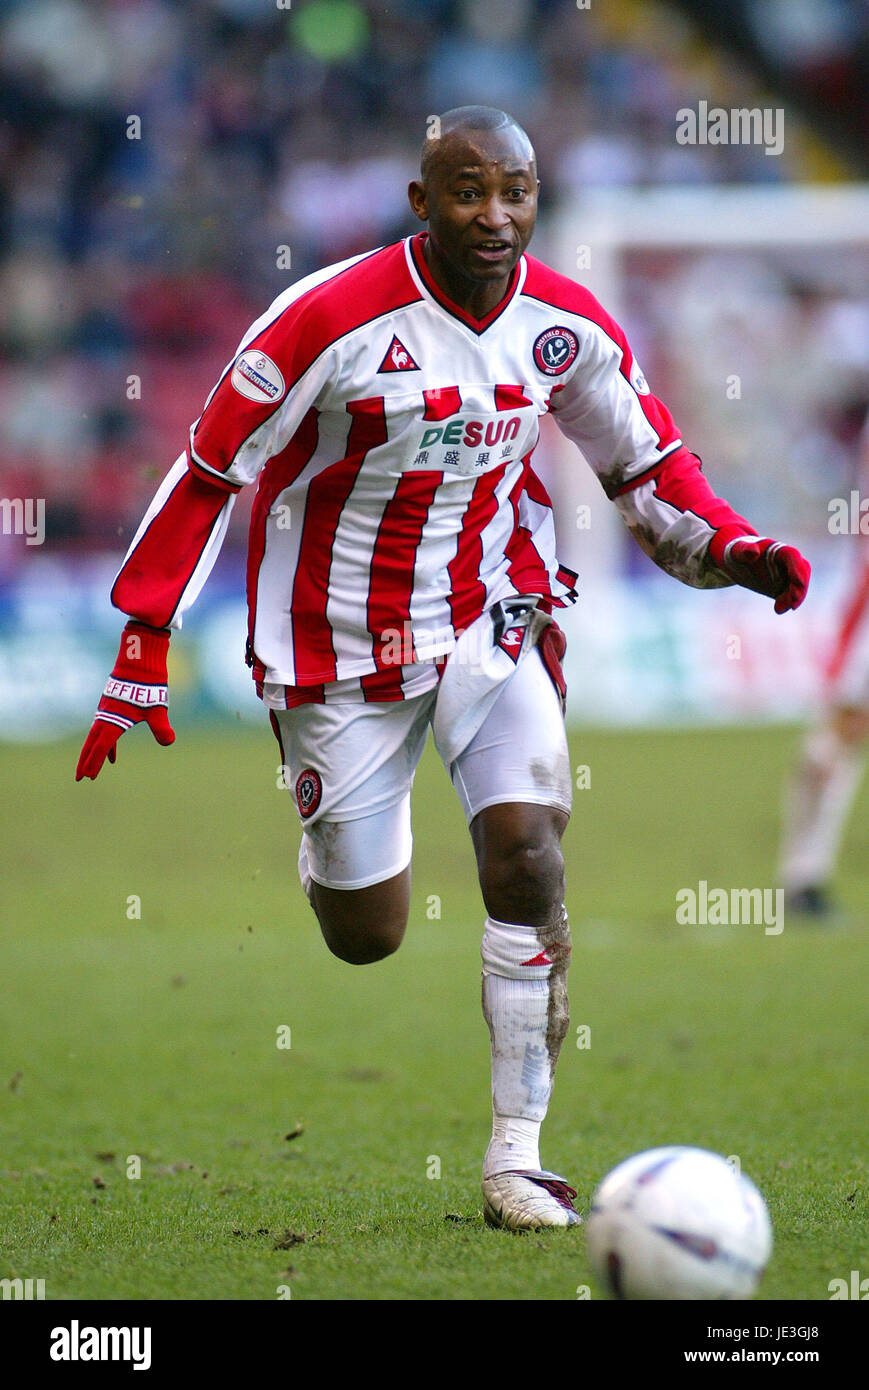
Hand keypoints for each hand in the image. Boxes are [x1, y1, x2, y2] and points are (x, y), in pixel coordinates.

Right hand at [76, 621, 174, 780]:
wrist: (139, 660)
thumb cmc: (148, 684)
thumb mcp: (157, 708)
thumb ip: (161, 727)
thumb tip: (169, 742)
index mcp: (114, 720)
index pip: (102, 747)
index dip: (95, 763)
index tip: (89, 777)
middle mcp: (106, 716)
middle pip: (91, 744)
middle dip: (86, 762)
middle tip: (79, 778)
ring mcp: (107, 711)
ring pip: (96, 737)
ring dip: (93, 753)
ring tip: (92, 770)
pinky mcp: (111, 707)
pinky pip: (104, 729)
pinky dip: (106, 743)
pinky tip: (114, 754)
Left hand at [722, 537, 809, 613]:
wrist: (738, 563)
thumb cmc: (738, 553)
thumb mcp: (737, 551)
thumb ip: (745, 550)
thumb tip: (753, 552)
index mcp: (778, 549)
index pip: (792, 555)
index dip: (796, 567)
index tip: (798, 581)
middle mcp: (787, 561)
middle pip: (801, 571)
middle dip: (800, 587)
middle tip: (793, 604)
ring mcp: (787, 574)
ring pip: (798, 585)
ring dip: (793, 598)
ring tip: (780, 609)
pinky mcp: (784, 586)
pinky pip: (790, 595)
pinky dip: (787, 603)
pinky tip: (778, 609)